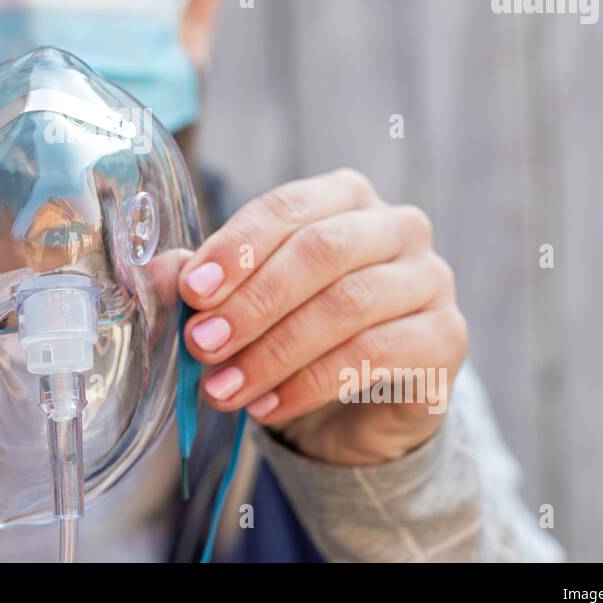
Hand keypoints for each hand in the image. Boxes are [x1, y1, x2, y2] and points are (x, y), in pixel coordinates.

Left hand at [177, 168, 466, 465]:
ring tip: (223, 389)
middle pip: (321, 251)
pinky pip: (375, 355)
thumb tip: (156, 271)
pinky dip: (310, 383)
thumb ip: (208, 280)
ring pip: (348, 305)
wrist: (362, 403)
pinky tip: (268, 406)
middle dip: (252, 301)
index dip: (236, 249)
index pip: (287, 208)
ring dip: (274, 351)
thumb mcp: (247, 301)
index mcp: (344, 197)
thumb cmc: (301, 329)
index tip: (190, 292)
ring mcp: (430, 279)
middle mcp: (397, 226)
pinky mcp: (446, 337)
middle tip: (201, 345)